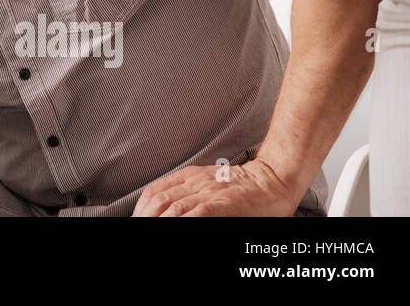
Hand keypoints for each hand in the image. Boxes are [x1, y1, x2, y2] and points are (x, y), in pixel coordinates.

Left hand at [132, 159, 302, 215]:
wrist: (274, 180)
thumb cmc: (245, 189)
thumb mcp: (209, 185)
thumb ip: (189, 195)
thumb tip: (167, 211)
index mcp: (189, 177)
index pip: (154, 191)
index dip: (140, 208)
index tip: (136, 219)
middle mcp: (195, 182)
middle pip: (159, 201)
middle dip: (145, 218)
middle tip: (138, 227)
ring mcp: (210, 192)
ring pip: (173, 208)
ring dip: (158, 221)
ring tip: (149, 231)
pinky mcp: (225, 203)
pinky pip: (198, 212)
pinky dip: (182, 221)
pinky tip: (174, 227)